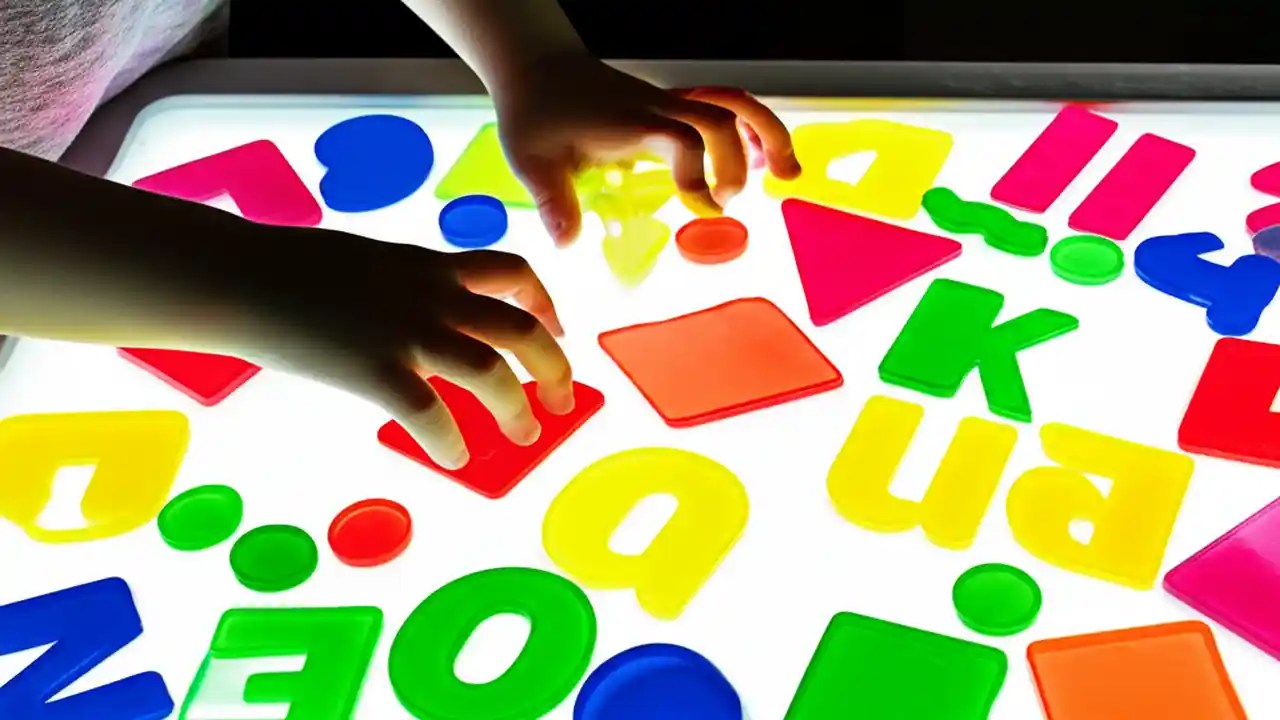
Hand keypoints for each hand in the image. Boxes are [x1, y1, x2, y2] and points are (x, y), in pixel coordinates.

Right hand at [229, 225, 571, 469]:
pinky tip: (454, 457)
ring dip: (516, 408)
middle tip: (561, 399)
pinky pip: (431, 414)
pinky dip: (451, 441)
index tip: (555, 326)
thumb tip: (426, 329)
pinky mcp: (374, 370)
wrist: (239, 274)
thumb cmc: (289, 270)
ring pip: (491, 371)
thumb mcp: (368, 264)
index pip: (512, 270)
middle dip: (553, 366)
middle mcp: (432, 294)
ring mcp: (406, 331)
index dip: (544, 300)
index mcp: (430, 264)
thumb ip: (406, 290)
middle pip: (521, 327)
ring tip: (526, 434)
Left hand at [493, 52, 801, 244]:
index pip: (681, 136)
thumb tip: (566, 244)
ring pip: (733, 104)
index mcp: (630, 123)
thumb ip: (553, 201)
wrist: (539, 70)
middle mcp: (657, 108)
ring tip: (790, 173)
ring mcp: (669, 104)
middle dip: (737, 162)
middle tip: (729, 205)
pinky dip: (753, 131)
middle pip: (720, 119)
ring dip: (766, 135)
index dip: (699, 169)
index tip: (702, 205)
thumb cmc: (537, 114)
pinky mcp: (674, 106)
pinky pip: (725, 108)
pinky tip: (764, 160)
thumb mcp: (531, 160)